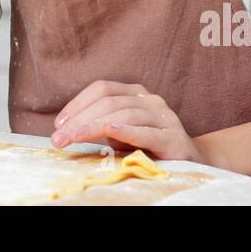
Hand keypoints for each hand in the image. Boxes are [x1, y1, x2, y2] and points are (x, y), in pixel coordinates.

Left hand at [50, 80, 204, 162]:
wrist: (192, 163)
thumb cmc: (149, 148)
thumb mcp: (121, 134)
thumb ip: (100, 126)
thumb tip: (64, 131)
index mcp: (136, 94)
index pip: (102, 88)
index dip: (78, 102)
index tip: (58, 123)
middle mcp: (151, 101)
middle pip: (109, 101)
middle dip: (80, 119)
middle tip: (59, 138)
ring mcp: (165, 118)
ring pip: (125, 113)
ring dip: (95, 126)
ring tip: (75, 138)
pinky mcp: (175, 139)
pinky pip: (148, 132)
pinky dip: (128, 130)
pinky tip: (111, 132)